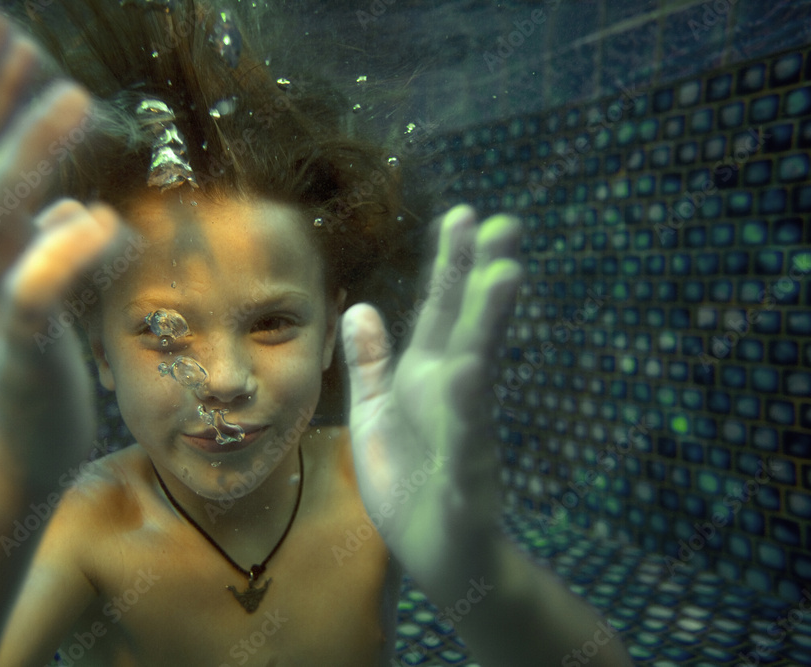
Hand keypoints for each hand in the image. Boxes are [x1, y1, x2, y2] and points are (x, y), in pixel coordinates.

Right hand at [0, 9, 120, 494]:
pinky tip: (100, 219)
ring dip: (30, 151)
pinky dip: (63, 253)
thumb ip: (49, 249)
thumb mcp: (40, 300)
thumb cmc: (34, 373)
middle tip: (1, 22)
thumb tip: (70, 208)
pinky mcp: (23, 352)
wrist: (16, 458)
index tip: (10, 36)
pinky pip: (33, 296)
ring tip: (74, 94)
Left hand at [341, 206, 522, 593]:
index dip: (450, 265)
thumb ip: (371, 363)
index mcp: (428, 377)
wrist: (438, 553)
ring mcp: (465, 434)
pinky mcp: (466, 478)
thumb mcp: (377, 413)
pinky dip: (467, 408)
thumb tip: (359, 307)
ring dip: (489, 325)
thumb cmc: (410, 482)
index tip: (463, 215)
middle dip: (482, 275)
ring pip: (477, 371)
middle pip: (467, 327)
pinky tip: (470, 372)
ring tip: (504, 276)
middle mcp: (453, 395)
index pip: (441, 311)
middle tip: (504, 223)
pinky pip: (467, 440)